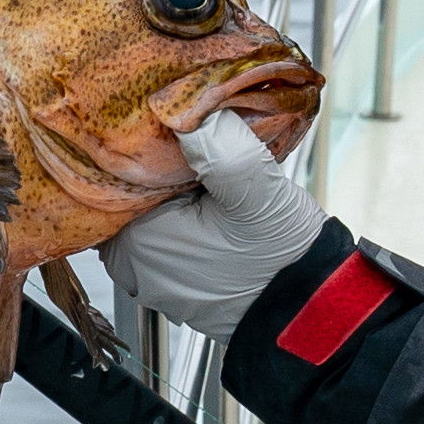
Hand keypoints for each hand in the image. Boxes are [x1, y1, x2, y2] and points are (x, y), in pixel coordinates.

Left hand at [104, 110, 330, 342]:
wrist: (308, 312)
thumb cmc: (279, 261)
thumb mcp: (257, 193)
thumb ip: (222, 150)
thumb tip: (195, 110)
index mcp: (132, 239)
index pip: (115, 170)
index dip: (144, 138)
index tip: (174, 118)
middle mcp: (130, 261)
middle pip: (131, 189)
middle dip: (159, 161)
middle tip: (198, 135)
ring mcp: (151, 274)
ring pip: (151, 207)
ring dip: (176, 185)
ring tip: (211, 166)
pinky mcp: (175, 279)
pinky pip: (168, 229)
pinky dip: (186, 210)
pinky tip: (215, 196)